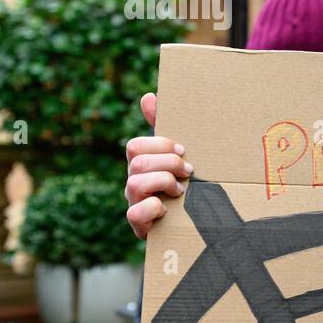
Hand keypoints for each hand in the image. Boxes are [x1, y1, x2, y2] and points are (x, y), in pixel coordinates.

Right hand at [125, 92, 191, 239]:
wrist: (190, 226)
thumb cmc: (182, 186)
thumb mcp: (178, 158)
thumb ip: (163, 129)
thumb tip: (148, 96)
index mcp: (141, 164)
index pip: (135, 146)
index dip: (160, 145)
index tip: (184, 151)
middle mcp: (133, 182)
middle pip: (136, 161)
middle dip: (168, 163)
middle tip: (189, 171)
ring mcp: (133, 204)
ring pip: (135, 183)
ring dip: (164, 182)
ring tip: (181, 189)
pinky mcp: (139, 226)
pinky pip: (135, 214)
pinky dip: (155, 208)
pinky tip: (169, 210)